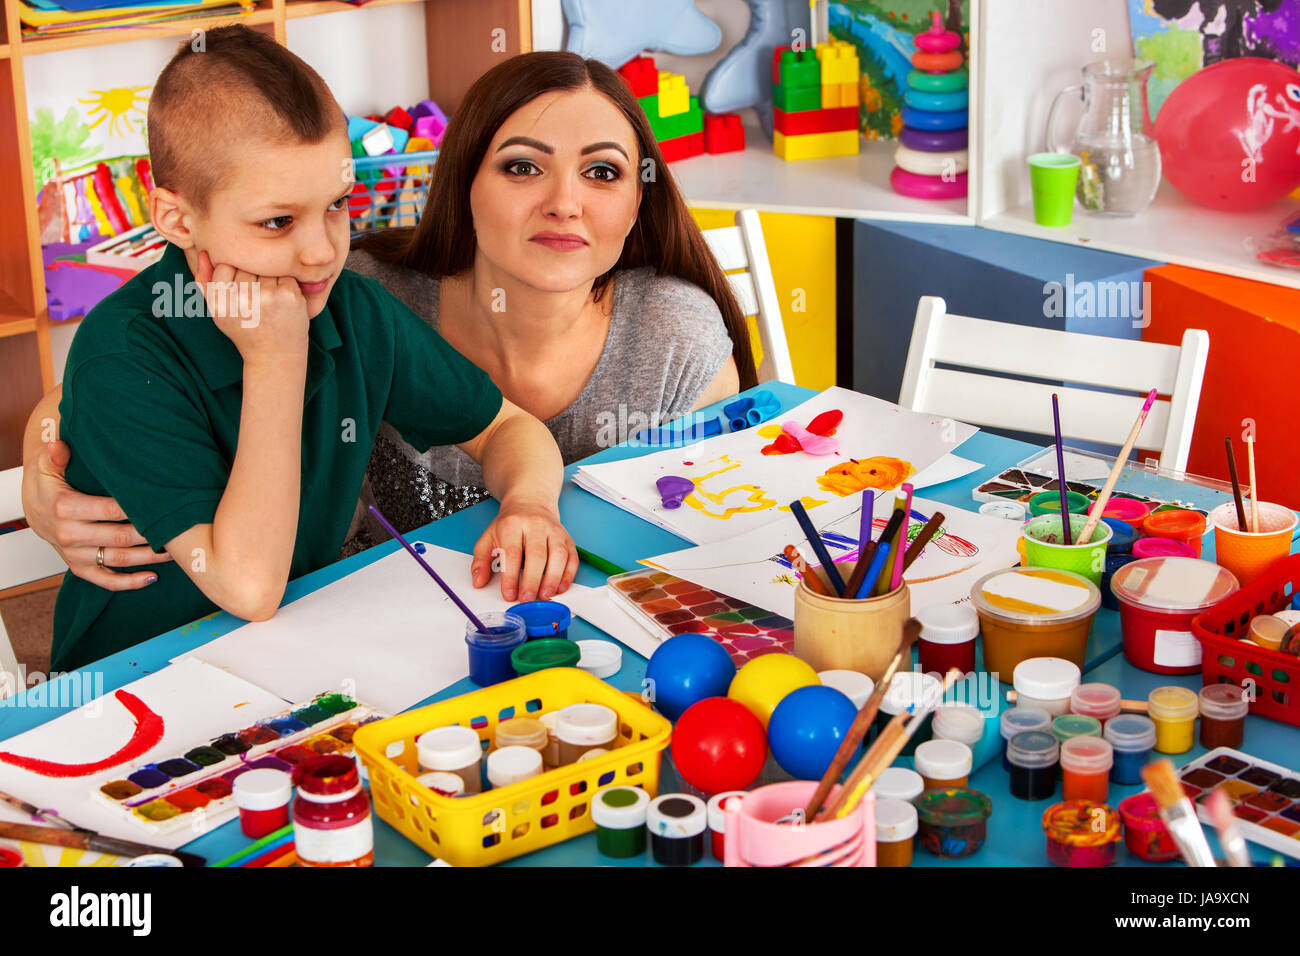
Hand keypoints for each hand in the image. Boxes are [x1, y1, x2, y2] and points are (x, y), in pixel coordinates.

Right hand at [21, 440, 170, 589]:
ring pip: (117, 559)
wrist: (33, 507)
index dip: (139, 508)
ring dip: (148, 557)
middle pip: (119, 536)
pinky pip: (104, 580)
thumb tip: (58, 445)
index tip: (166, 504)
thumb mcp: (47, 465)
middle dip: (150, 533)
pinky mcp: (78, 568)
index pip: (110, 509)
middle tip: (179, 528)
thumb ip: (57, 455)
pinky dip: (128, 583)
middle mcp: (69, 534)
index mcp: (65, 507)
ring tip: (175, 551)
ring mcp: (74, 554)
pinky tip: (152, 578)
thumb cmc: (49, 482)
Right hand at [193, 250, 308, 364]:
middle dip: (252, 276)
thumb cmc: (245, 331)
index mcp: (221, 302)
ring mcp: (267, 296)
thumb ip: (206, 282)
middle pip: (246, 265)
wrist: (275, 356)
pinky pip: (285, 273)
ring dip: (269, 279)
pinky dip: (286, 284)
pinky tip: (283, 302)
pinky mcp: (289, 295)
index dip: (233, 274)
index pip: (223, 265)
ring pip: (266, 267)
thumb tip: (203, 253)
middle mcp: (242, 299)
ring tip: (270, 300)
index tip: (239, 289)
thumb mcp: (219, 312)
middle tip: (257, 296)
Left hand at [470, 499, 576, 602]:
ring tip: (545, 596)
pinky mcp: (567, 537)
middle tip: (527, 599)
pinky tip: (560, 587)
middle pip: (537, 555)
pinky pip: (572, 556)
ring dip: (553, 578)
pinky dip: (568, 574)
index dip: (511, 576)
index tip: (509, 595)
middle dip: (532, 580)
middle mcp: (536, 525)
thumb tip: (478, 581)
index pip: (512, 553)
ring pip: (558, 555)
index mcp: (513, 524)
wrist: (530, 502)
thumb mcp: (488, 537)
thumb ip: (481, 561)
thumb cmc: (510, 523)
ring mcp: (554, 530)